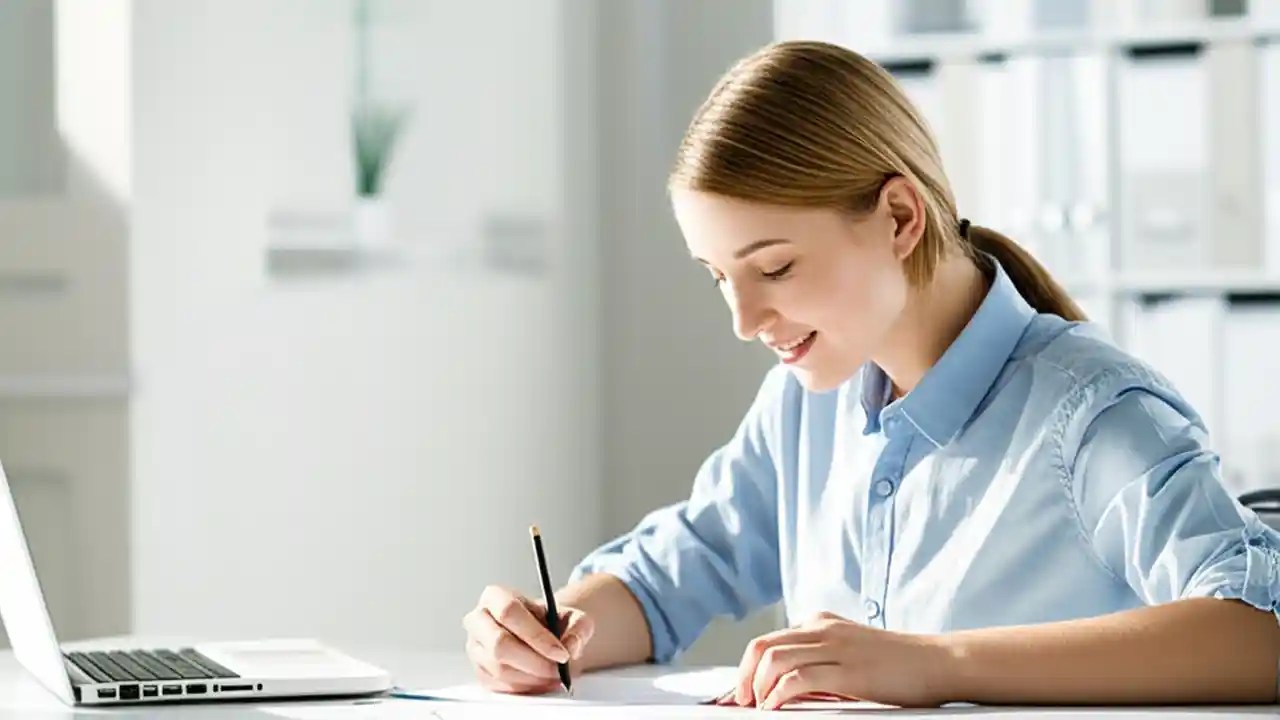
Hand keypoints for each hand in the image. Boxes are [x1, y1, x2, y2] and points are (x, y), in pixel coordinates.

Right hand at [462, 585, 594, 693]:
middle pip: (499, 644)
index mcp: (495, 596)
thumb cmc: (552, 622)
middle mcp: (478, 620)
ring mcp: (475, 648)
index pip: (509, 612)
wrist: (541, 636)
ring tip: (556, 675)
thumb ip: (578, 628)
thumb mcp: (572, 617)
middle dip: (534, 662)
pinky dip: (526, 688)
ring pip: (500, 669)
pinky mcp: (480, 672)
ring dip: (533, 677)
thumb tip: (571, 646)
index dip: (536, 635)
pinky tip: (543, 681)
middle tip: (559, 670)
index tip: (561, 653)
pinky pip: (500, 685)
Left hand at [732, 611, 952, 708]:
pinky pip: (798, 679)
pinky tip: (776, 707)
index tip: (740, 690)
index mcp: (821, 622)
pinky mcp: (848, 671)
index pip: (769, 640)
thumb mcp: (850, 652)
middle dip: (743, 676)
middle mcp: (823, 629)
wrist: (938, 662)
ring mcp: (835, 647)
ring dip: (756, 685)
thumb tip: (786, 684)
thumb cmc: (899, 663)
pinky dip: (779, 694)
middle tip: (741, 700)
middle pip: (762, 646)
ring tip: (757, 705)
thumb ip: (820, 659)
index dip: (747, 667)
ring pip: (774, 659)